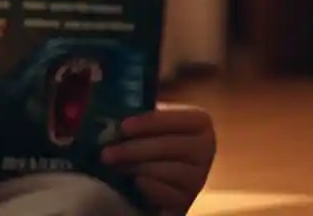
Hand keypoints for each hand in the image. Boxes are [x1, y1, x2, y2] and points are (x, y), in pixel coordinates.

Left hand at [100, 102, 215, 214]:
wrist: (165, 175)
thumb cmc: (156, 140)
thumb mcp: (153, 124)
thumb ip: (141, 115)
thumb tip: (114, 113)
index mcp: (199, 122)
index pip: (175, 120)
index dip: (148, 123)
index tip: (123, 127)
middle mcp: (206, 148)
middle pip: (169, 147)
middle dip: (134, 149)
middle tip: (106, 153)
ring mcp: (199, 176)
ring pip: (167, 171)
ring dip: (137, 168)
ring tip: (115, 166)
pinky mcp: (189, 199)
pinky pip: (168, 194)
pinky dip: (150, 188)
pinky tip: (135, 182)